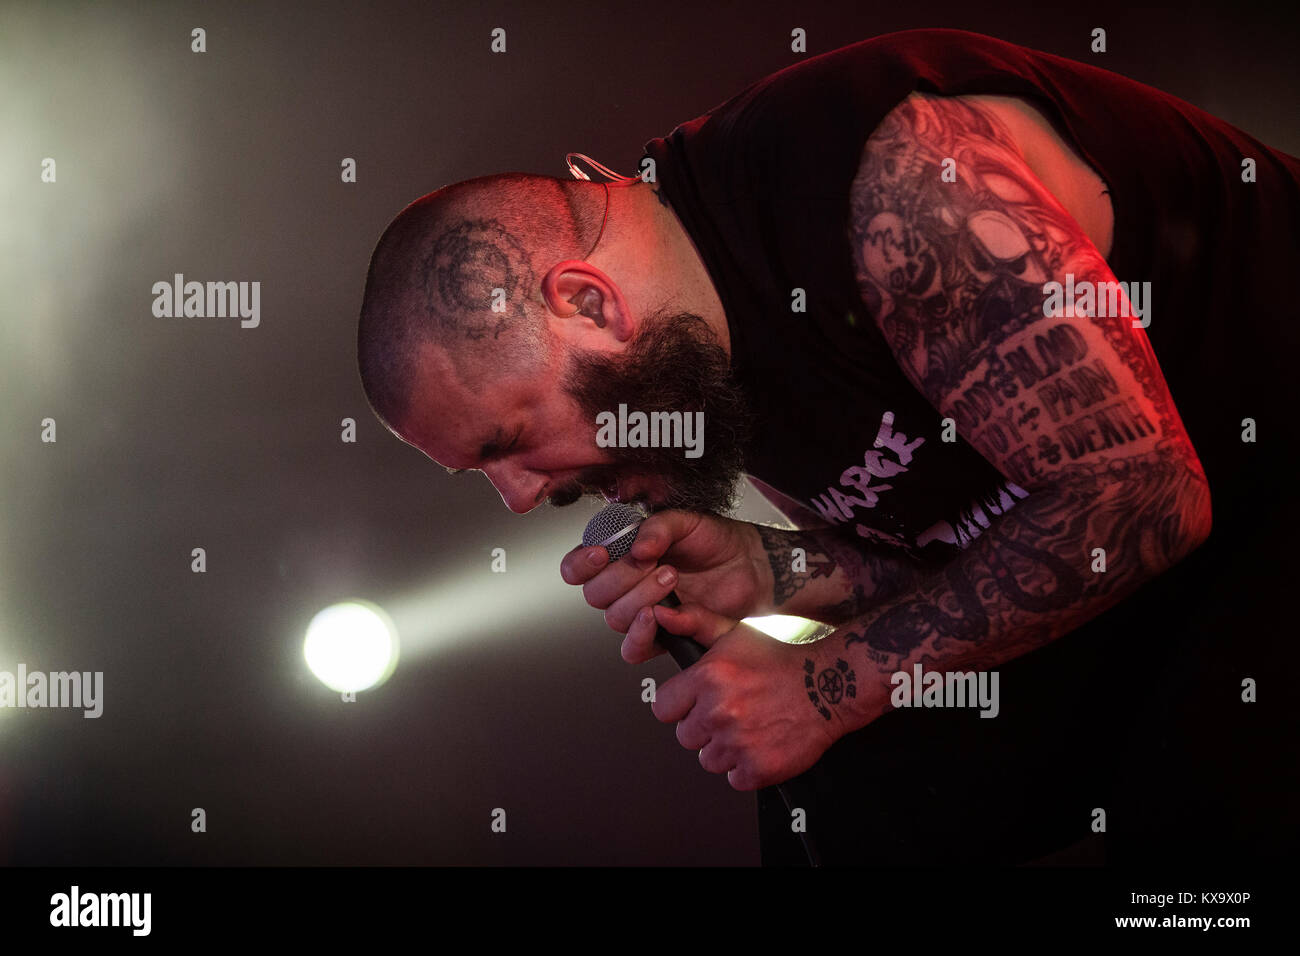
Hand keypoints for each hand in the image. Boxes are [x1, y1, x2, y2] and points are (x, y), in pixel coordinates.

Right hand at [559, 510, 768, 661]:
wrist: (747, 565)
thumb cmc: (713, 540)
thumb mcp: (685, 521)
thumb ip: (658, 528)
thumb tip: (636, 547)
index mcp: (618, 556)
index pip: (575, 568)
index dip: (581, 564)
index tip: (603, 553)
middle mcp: (623, 586)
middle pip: (595, 595)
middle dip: (623, 578)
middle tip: (655, 562)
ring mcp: (639, 612)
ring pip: (614, 618)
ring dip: (641, 598)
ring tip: (671, 577)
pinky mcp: (659, 636)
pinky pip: (633, 650)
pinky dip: (640, 635)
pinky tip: (659, 616)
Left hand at [648, 603, 846, 790]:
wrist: (829, 685)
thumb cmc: (782, 658)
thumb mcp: (735, 633)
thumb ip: (694, 623)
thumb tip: (660, 614)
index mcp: (707, 677)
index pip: (663, 708)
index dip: (680, 706)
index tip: (697, 702)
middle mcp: (719, 710)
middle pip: (686, 737)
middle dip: (704, 728)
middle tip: (731, 712)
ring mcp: (738, 742)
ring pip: (709, 760)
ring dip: (726, 749)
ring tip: (749, 726)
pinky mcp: (759, 768)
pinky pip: (736, 779)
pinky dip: (748, 767)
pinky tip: (762, 743)